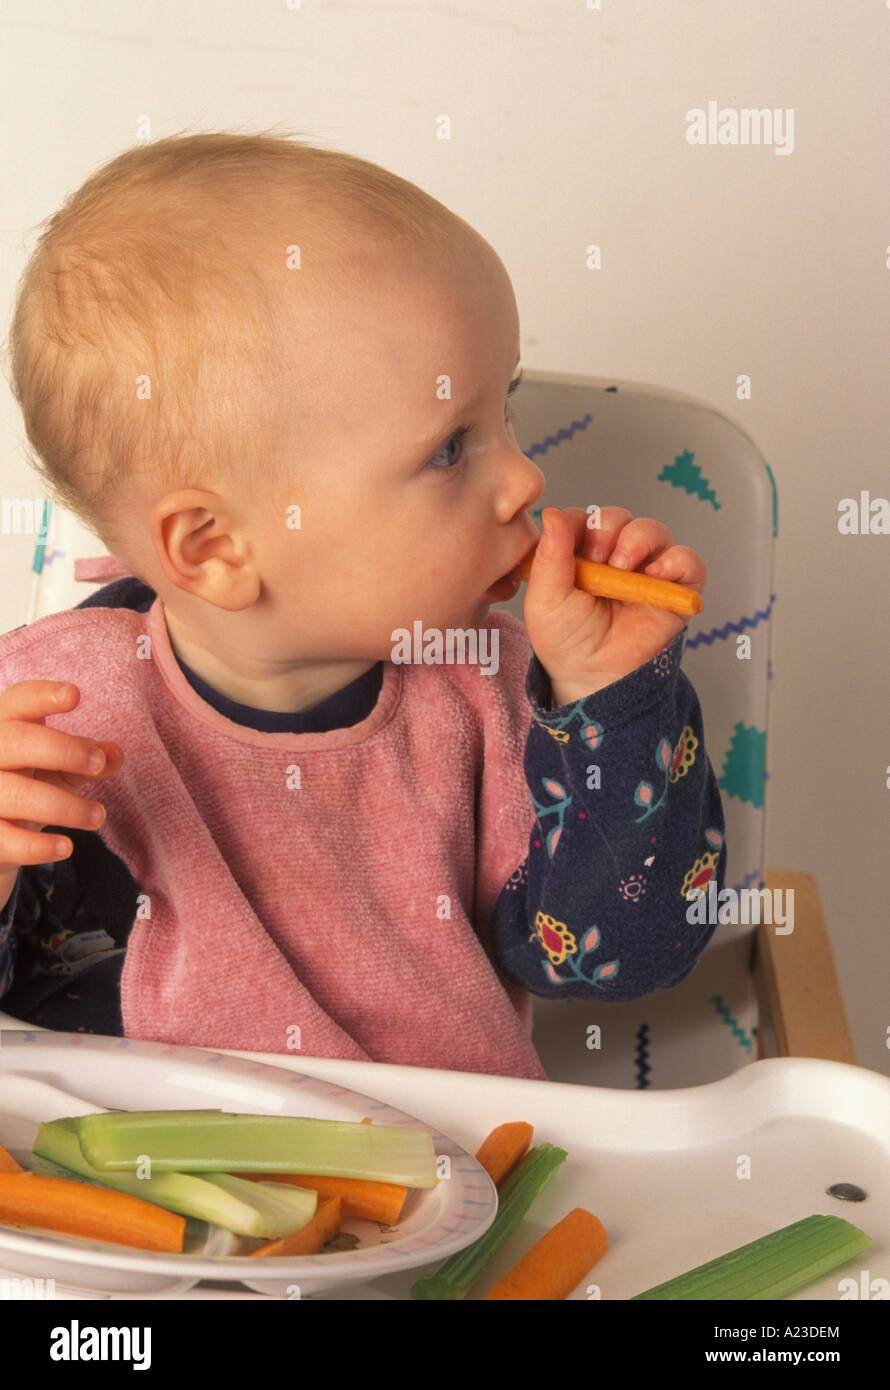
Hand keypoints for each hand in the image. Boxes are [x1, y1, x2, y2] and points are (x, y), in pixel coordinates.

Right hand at [0, 680, 123, 879]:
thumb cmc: (32, 785)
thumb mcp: (62, 769)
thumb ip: (89, 760)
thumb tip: (115, 753)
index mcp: (7, 727)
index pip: (18, 701)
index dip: (42, 696)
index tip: (74, 695)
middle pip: (17, 740)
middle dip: (62, 750)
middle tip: (98, 765)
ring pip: (17, 793)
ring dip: (65, 806)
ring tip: (98, 816)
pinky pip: (6, 839)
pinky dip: (37, 846)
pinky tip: (66, 847)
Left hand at [522, 506, 705, 704]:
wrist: (594, 676)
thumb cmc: (566, 640)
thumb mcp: (545, 597)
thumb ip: (548, 554)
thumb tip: (552, 512)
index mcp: (581, 555)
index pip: (584, 518)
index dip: (580, 524)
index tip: (573, 547)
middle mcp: (615, 558)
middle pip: (619, 518)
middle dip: (607, 529)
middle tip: (599, 557)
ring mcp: (647, 571)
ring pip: (654, 531)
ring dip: (638, 540)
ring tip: (624, 567)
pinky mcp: (675, 590)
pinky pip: (687, 560)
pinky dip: (675, 561)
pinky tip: (654, 575)